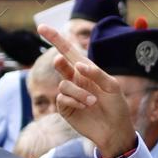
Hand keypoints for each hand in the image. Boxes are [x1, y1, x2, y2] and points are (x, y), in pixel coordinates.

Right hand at [38, 24, 137, 157]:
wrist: (115, 130)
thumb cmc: (116, 106)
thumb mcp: (112, 86)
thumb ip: (96, 73)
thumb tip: (77, 65)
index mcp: (86, 70)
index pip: (69, 51)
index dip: (55, 38)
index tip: (41, 27)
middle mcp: (75, 79)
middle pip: (59, 63)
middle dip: (58, 61)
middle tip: (59, 61)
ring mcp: (69, 93)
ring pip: (63, 85)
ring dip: (78, 92)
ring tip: (92, 101)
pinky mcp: (65, 108)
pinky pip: (62, 98)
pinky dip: (74, 100)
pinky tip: (85, 106)